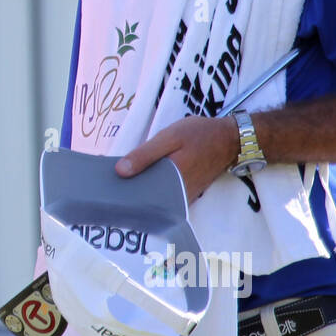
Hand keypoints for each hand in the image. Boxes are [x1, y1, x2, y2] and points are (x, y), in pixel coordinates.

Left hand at [115, 115, 239, 202]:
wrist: (230, 139)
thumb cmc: (199, 135)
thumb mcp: (169, 137)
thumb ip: (145, 154)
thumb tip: (120, 171)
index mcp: (172, 180)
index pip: (141, 195)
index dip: (123, 193)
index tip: (105, 190)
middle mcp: (179, 194)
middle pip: (147, 200)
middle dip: (129, 195)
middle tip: (109, 187)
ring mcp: (185, 195)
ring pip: (157, 200)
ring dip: (141, 193)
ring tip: (121, 184)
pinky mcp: (188, 193)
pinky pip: (167, 196)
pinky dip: (154, 190)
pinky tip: (141, 180)